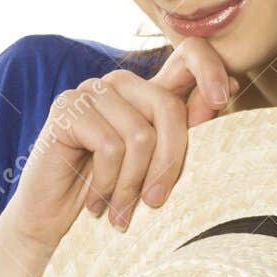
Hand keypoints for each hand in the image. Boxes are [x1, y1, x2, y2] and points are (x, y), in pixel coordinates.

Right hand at [1, 38, 238, 257]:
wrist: (50, 221)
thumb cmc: (109, 196)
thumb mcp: (155, 169)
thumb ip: (184, 134)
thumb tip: (225, 94)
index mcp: (148, 94)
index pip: (188, 55)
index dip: (210, 68)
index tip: (224, 99)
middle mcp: (121, 84)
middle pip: (168, 108)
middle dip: (169, 165)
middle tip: (155, 205)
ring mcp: (91, 92)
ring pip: (140, 135)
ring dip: (132, 185)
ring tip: (121, 213)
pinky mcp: (67, 108)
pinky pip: (110, 146)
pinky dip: (108, 184)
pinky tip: (95, 202)